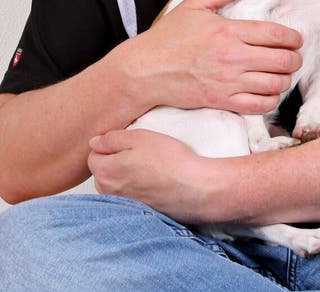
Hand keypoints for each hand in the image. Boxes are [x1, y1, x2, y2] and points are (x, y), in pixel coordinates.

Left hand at [89, 128, 218, 223]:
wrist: (196, 188)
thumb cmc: (170, 161)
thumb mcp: (139, 137)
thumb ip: (111, 138)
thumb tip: (95, 141)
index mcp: (105, 173)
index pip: (93, 155)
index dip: (110, 144)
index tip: (128, 141)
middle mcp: (109, 194)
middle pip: (103, 171)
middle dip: (116, 160)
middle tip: (141, 151)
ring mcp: (124, 205)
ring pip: (117, 183)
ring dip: (127, 174)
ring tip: (150, 166)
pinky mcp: (139, 212)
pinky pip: (131, 195)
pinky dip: (139, 187)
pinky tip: (156, 180)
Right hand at [118, 0, 302, 115]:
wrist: (145, 70)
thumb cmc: (169, 36)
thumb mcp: (196, 4)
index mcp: (228, 31)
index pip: (275, 34)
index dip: (293, 38)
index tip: (296, 39)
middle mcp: (232, 57)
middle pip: (282, 60)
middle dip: (294, 58)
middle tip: (293, 56)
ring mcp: (228, 81)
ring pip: (274, 84)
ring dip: (285, 79)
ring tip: (282, 73)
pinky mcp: (221, 101)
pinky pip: (258, 105)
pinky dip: (270, 100)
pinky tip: (268, 91)